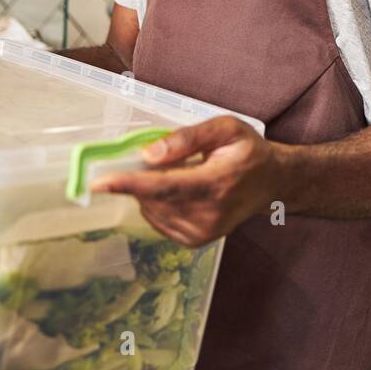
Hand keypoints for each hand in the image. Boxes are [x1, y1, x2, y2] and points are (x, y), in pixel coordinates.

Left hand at [90, 116, 280, 246]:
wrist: (271, 183)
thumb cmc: (248, 152)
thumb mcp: (225, 128)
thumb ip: (187, 138)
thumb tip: (149, 152)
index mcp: (217, 183)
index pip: (165, 187)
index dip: (129, 183)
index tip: (99, 182)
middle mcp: (209, 214)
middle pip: (153, 198)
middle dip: (140, 176)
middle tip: (159, 156)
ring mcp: (202, 232)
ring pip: (151, 209)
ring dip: (150, 189)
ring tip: (182, 172)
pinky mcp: (195, 240)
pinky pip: (158, 219)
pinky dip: (157, 202)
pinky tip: (179, 189)